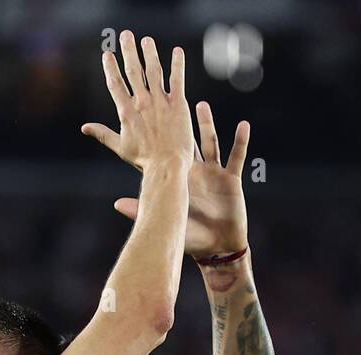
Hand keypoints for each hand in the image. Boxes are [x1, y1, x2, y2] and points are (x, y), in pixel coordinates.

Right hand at [80, 32, 192, 173]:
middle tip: (126, 35)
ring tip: (146, 40)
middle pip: (134, 71)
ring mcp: (160, 102)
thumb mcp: (120, 147)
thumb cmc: (143, 160)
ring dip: (149, 53)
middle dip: (129, 51)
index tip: (107, 54)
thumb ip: (103, 133)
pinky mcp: (178, 104)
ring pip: (154, 71)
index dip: (110, 68)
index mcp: (127, 111)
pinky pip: (177, 80)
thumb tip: (84, 128)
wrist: (167, 165)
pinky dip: (177, 64)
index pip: (115, 84)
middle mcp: (142, 102)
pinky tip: (177, 52)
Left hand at [103, 101, 249, 258]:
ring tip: (201, 105)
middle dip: (179, 122)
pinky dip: (240, 141)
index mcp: (178, 180)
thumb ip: (145, 210)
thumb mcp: (169, 220)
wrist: (218, 249)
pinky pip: (236, 156)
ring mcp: (213, 174)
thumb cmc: (192, 239)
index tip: (148, 116)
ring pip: (210, 142)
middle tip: (170, 99)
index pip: (167, 154)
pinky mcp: (231, 179)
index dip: (159, 136)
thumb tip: (117, 204)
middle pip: (186, 141)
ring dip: (206, 124)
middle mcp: (194, 172)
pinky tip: (243, 124)